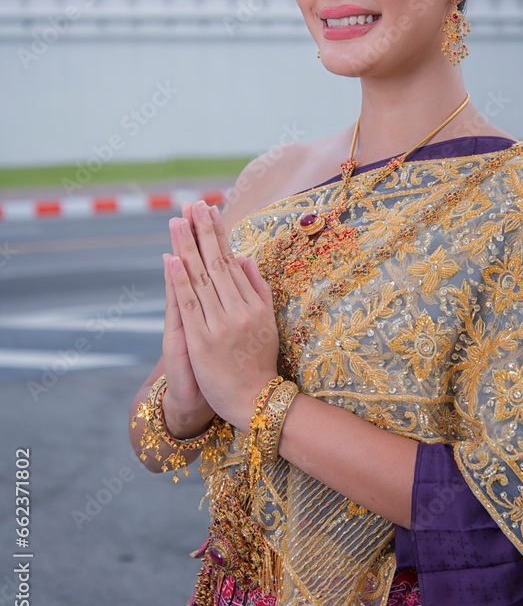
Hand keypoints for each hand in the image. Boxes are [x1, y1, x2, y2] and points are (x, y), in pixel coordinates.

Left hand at [165, 200, 279, 430]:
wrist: (255, 401)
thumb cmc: (259, 361)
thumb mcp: (267, 321)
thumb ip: (257, 289)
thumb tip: (243, 258)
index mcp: (253, 303)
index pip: (230, 260)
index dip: (218, 234)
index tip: (208, 209)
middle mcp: (239, 309)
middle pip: (216, 263)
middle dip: (202, 231)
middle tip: (191, 204)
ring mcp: (221, 325)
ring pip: (201, 279)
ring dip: (187, 248)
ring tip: (177, 221)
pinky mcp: (204, 342)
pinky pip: (189, 306)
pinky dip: (179, 281)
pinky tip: (171, 260)